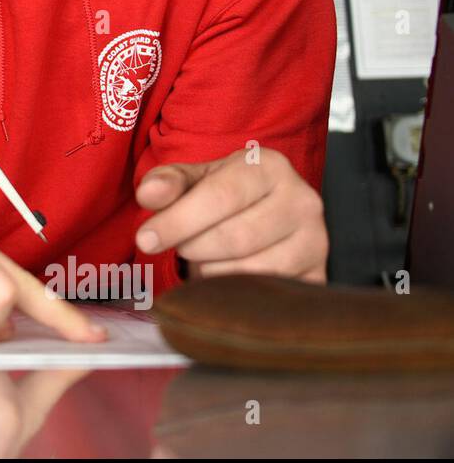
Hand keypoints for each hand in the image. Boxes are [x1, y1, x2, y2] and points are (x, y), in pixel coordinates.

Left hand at [134, 147, 327, 281]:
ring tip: (204, 257)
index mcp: (270, 166)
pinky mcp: (317, 277)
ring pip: (251, 271)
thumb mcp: (193, 180)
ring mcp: (316, 242)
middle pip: (236, 237)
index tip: (145, 240)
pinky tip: (221, 278)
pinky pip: (266, 295)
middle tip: (180, 248)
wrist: (263, 212)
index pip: (220, 196)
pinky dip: (233, 292)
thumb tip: (148, 195)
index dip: (178, 221)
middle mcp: (303, 201)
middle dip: (193, 247)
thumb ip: (167, 183)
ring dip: (211, 271)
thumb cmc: (222, 194)